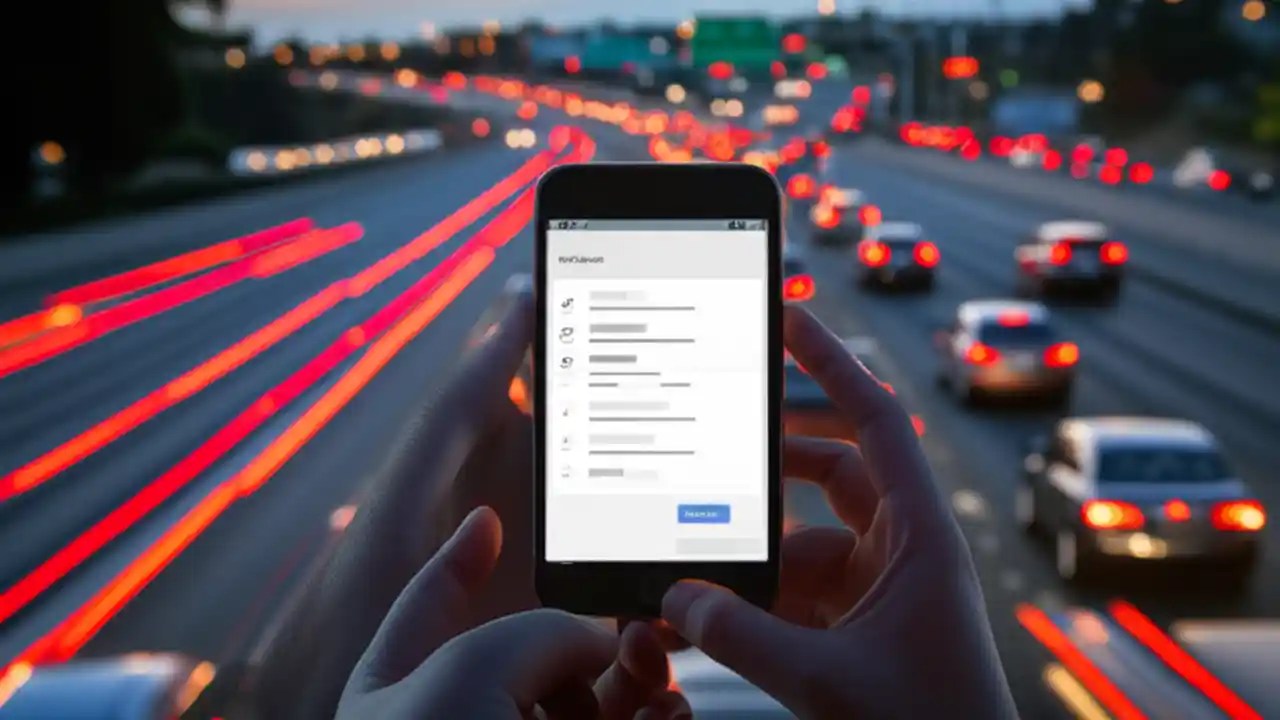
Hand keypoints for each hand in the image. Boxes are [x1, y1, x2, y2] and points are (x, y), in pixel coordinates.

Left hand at [340, 506, 688, 719]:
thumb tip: (599, 647)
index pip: (426, 609)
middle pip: (532, 658)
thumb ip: (540, 634)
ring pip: (586, 707)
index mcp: (397, 690)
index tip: (488, 523)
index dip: (458, 563)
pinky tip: (669, 713)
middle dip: (587, 638)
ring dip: (630, 682)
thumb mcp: (467, 674)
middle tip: (637, 634)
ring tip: (657, 674)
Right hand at [660, 306, 1015, 719]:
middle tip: (714, 437)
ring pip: (803, 544)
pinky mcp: (858, 632)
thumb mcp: (827, 679)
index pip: (876, 421)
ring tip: (692, 556)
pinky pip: (797, 597)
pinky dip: (756, 601)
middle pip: (832, 474)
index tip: (788, 315)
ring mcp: (879, 593)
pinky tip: (708, 615)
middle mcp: (902, 552)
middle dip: (770, 464)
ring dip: (752, 553)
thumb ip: (744, 636)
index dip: (832, 362)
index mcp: (920, 537)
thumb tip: (678, 596)